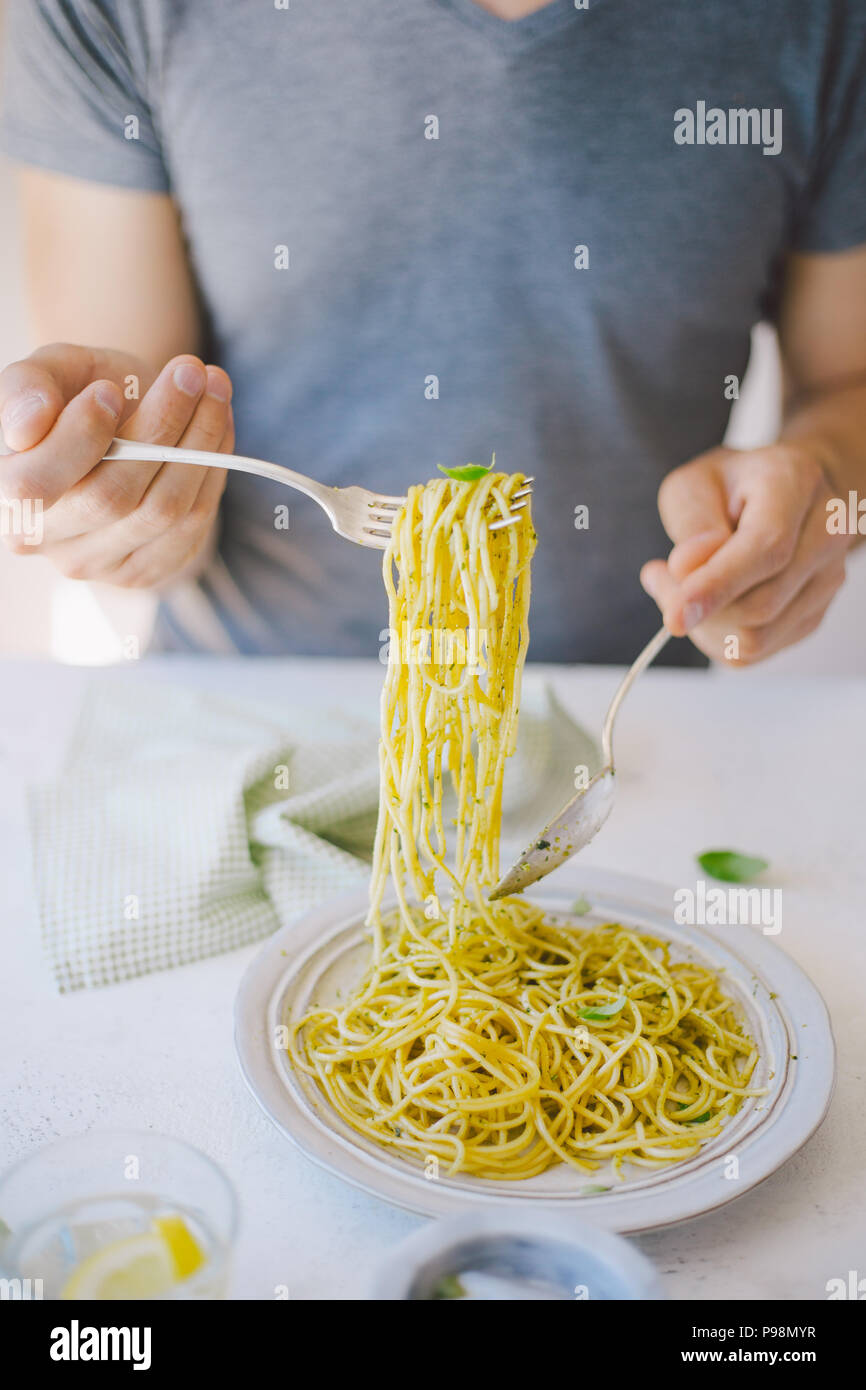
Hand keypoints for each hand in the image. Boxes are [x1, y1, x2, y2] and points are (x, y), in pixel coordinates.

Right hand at [0, 344, 231, 587]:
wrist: (115, 434)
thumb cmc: (75, 397)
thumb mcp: (48, 373)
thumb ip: (27, 386)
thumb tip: (26, 426)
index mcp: (4, 491)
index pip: (36, 483)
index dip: (79, 438)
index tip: (111, 390)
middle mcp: (41, 539)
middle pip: (110, 497)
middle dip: (160, 425)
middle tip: (189, 370)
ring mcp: (93, 563)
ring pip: (160, 510)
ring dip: (200, 441)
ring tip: (215, 384)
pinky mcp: (142, 570)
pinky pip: (191, 524)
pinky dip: (214, 468)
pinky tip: (219, 425)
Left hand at [640, 443, 849, 664]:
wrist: (779, 497)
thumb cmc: (732, 488)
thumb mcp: (693, 485)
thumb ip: (691, 523)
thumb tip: (688, 570)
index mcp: (796, 483)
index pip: (766, 549)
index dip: (717, 586)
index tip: (675, 615)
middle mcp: (826, 532)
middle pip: (761, 603)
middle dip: (698, 607)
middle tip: (659, 578)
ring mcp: (828, 578)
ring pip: (757, 637)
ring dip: (704, 625)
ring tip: (683, 589)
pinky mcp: (814, 613)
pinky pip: (757, 651)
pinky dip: (718, 637)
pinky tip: (709, 604)